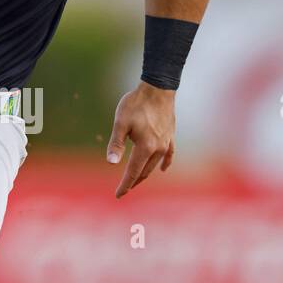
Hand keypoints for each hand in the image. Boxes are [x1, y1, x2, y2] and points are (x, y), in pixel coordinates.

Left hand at [106, 83, 175, 197]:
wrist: (158, 88)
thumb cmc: (136, 104)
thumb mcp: (120, 123)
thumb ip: (116, 144)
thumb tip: (111, 163)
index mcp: (145, 147)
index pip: (133, 172)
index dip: (125, 185)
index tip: (118, 195)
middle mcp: (158, 148)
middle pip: (144, 171)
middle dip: (134, 182)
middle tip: (124, 189)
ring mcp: (166, 142)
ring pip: (155, 164)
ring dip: (145, 173)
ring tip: (136, 180)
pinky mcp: (171, 135)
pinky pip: (169, 154)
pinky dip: (165, 163)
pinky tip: (164, 169)